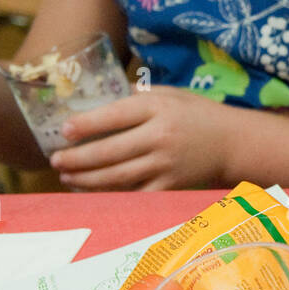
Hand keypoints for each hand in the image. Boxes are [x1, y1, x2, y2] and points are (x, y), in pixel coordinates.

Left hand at [48, 85, 234, 190]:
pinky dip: (111, 195)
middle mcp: (161, 136)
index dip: (86, 124)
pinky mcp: (171, 185)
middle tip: (55, 160)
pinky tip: (93, 192)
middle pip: (110, 151)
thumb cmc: (197, 114)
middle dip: (77, 158)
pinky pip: (134, 194)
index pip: (114, 116)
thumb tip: (98, 99)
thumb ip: (137, 95)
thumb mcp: (170, 94)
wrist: (232, 142)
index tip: (63, 130)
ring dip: (87, 179)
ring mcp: (166, 164)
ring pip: (117, 177)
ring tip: (67, 177)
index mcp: (158, 108)